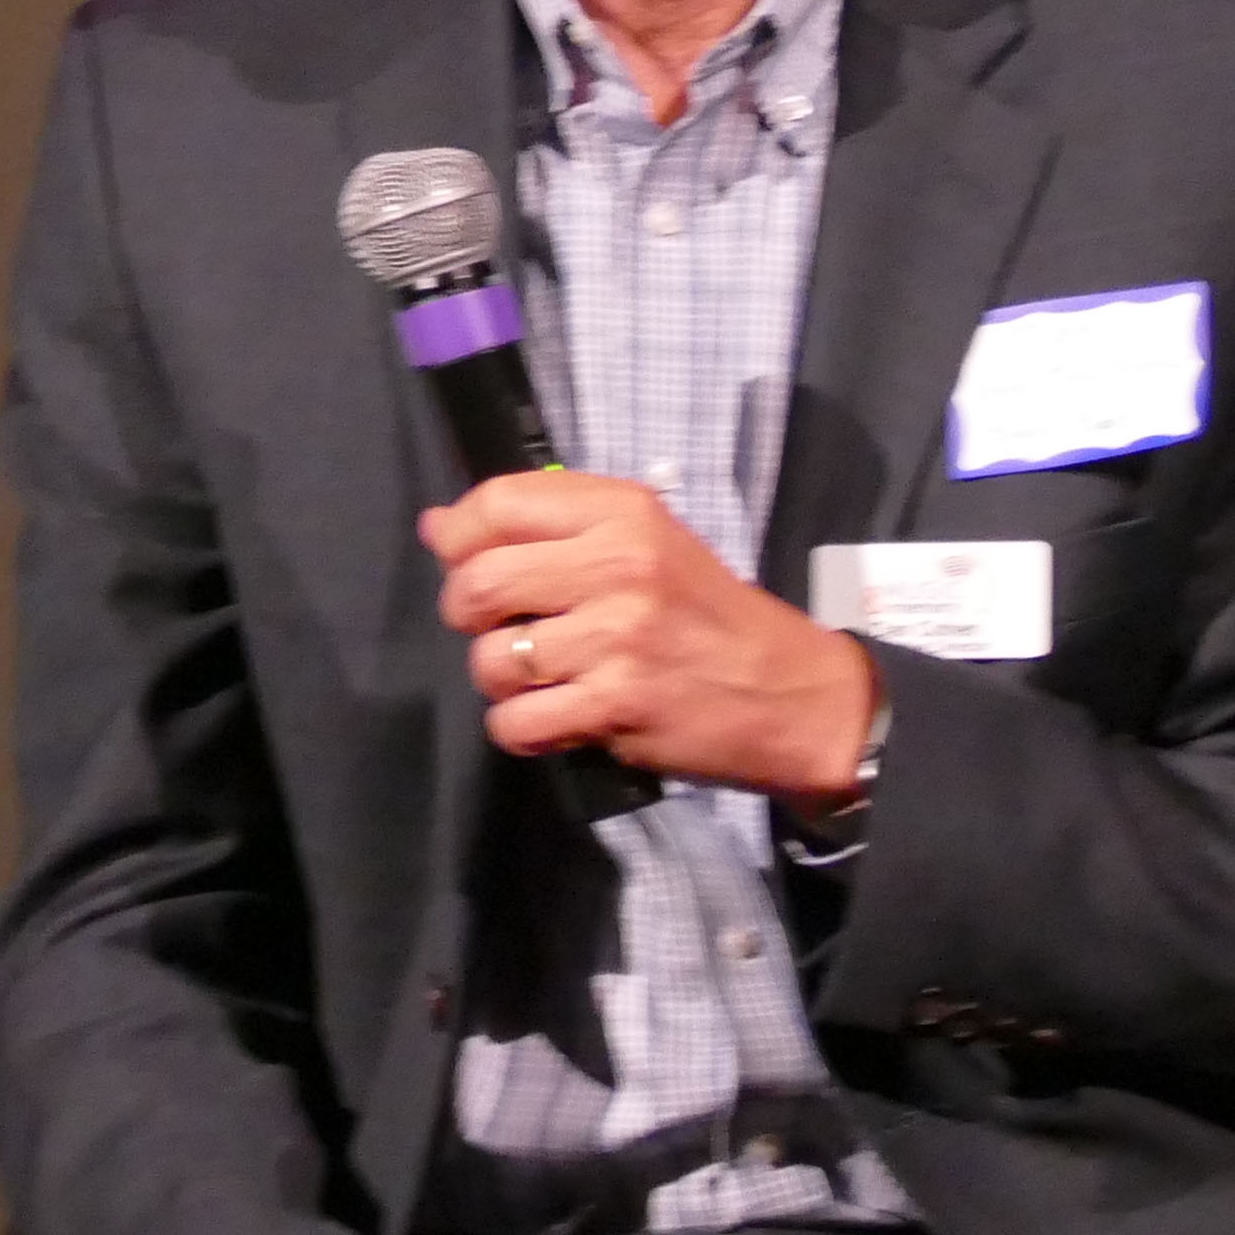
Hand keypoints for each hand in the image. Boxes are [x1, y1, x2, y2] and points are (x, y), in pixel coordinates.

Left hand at [426, 470, 880, 803]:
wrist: (797, 695)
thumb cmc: (710, 616)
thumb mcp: (649, 542)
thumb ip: (550, 527)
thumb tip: (437, 524)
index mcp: (625, 514)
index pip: (499, 504)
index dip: (457, 534)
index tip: (458, 556)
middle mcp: (618, 567)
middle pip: (476, 584)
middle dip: (469, 615)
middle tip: (502, 627)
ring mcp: (616, 639)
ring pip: (490, 659)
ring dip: (501, 679)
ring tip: (543, 679)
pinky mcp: (617, 705)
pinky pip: (515, 722)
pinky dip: (521, 730)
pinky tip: (553, 719)